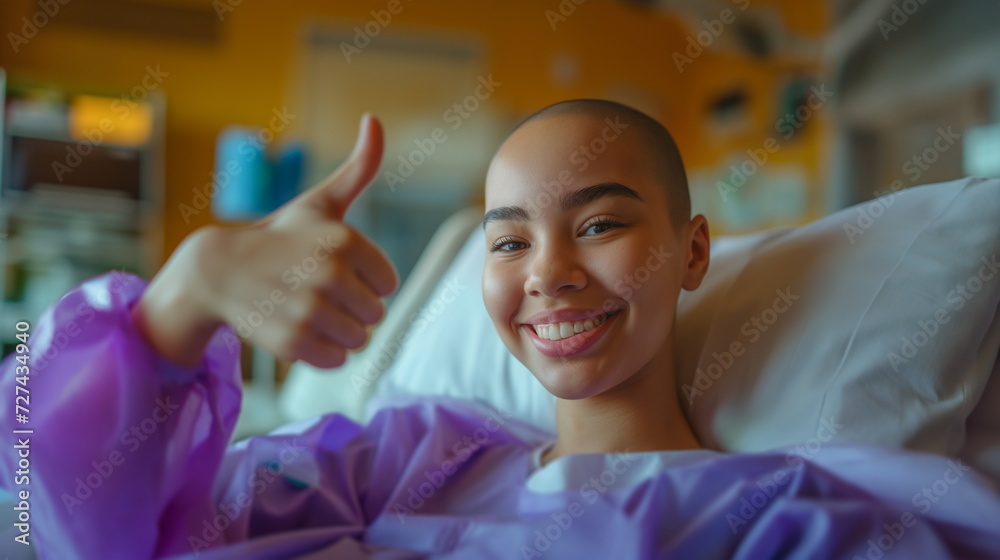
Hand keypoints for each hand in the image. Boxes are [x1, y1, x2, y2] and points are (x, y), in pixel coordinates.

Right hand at [133, 114, 398, 367]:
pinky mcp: (292, 343)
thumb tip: (375, 119)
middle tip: (317, 291)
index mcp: (345, 240)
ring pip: (359, 340)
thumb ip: (359, 167)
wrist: (218, 272)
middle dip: (351, 307)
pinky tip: (298, 329)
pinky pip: (336, 361)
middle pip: (375, 314)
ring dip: (338, 331)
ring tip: (308, 309)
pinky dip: (322, 352)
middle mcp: (329, 274)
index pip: (388, 283)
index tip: (332, 267)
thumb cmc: (280, 236)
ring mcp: (309, 311)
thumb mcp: (321, 201)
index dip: (364, 279)